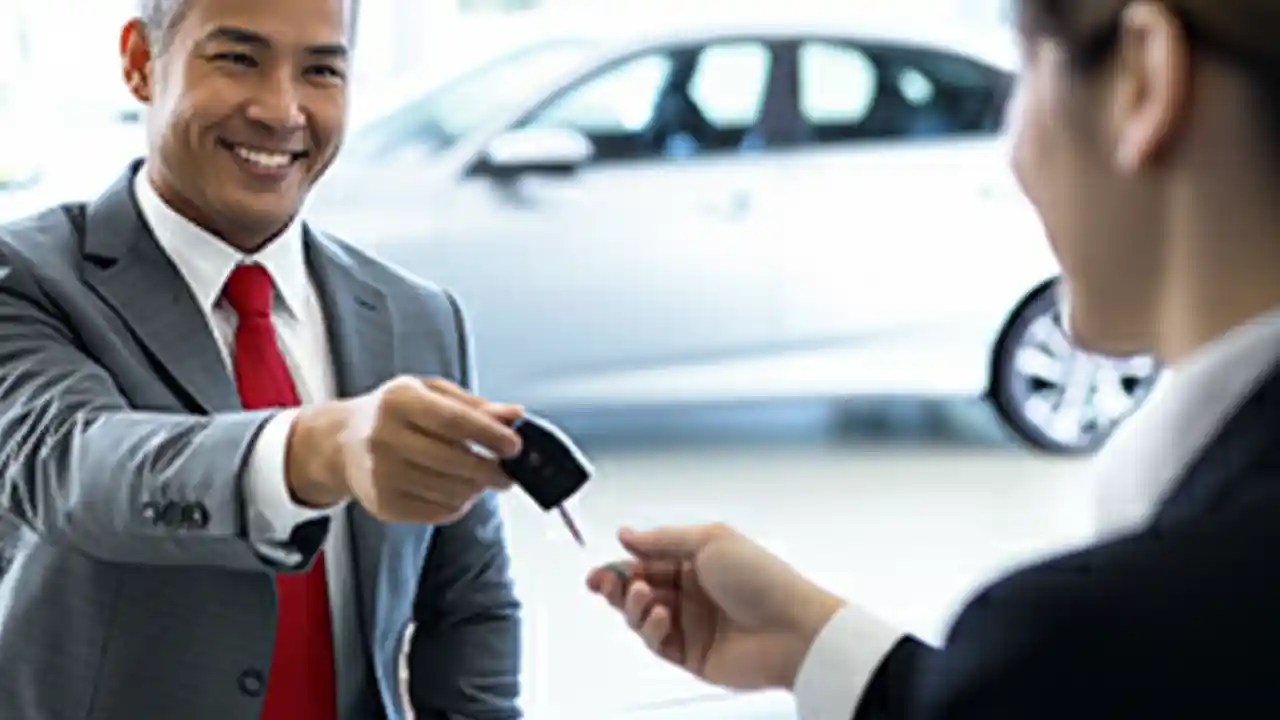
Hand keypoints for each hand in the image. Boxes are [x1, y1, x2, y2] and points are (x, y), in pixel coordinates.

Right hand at [287, 376, 523, 523]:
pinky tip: (459, 492)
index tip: (515, 446)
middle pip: (453, 461)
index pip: (453, 420)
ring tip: (480, 480)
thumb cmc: (396, 413)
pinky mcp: (383, 504)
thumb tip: (517, 414)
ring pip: (449, 491)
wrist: (342, 443)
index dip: (489, 435)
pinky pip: (437, 512)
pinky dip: (458, 506)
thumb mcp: (431, 395)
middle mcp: (384, 436)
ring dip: (476, 490)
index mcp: (399, 400)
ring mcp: (381, 474)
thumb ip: (475, 405)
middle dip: (491, 471)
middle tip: (508, 474)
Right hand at [586, 524, 844, 691]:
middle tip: (603, 582)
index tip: (604, 566)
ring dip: (634, 605)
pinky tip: (661, 616)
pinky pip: (658, 643)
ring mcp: (692, 624)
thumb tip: (626, 534)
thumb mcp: (710, 540)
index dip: (622, 563)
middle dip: (618, 585)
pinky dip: (652, 628)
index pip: (647, 560)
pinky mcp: (692, 655)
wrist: (792, 629)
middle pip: (639, 589)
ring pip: (642, 617)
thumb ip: (663, 539)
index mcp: (698, 561)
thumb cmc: (762, 579)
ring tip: (643, 595)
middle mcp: (692, 593)